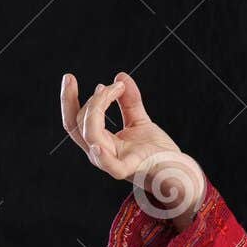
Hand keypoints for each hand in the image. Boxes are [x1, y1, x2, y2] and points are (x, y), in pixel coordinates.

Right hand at [60, 70, 206, 226]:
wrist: (178, 171)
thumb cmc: (157, 151)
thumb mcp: (140, 122)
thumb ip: (129, 101)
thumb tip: (120, 76)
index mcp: (100, 142)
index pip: (75, 121)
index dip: (68, 99)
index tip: (70, 77)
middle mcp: (100, 152)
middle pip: (77, 125)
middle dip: (75, 99)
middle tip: (105, 82)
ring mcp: (113, 161)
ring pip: (91, 134)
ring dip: (98, 106)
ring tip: (117, 89)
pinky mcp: (131, 168)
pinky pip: (112, 166)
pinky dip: (104, 158)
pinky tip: (98, 146)